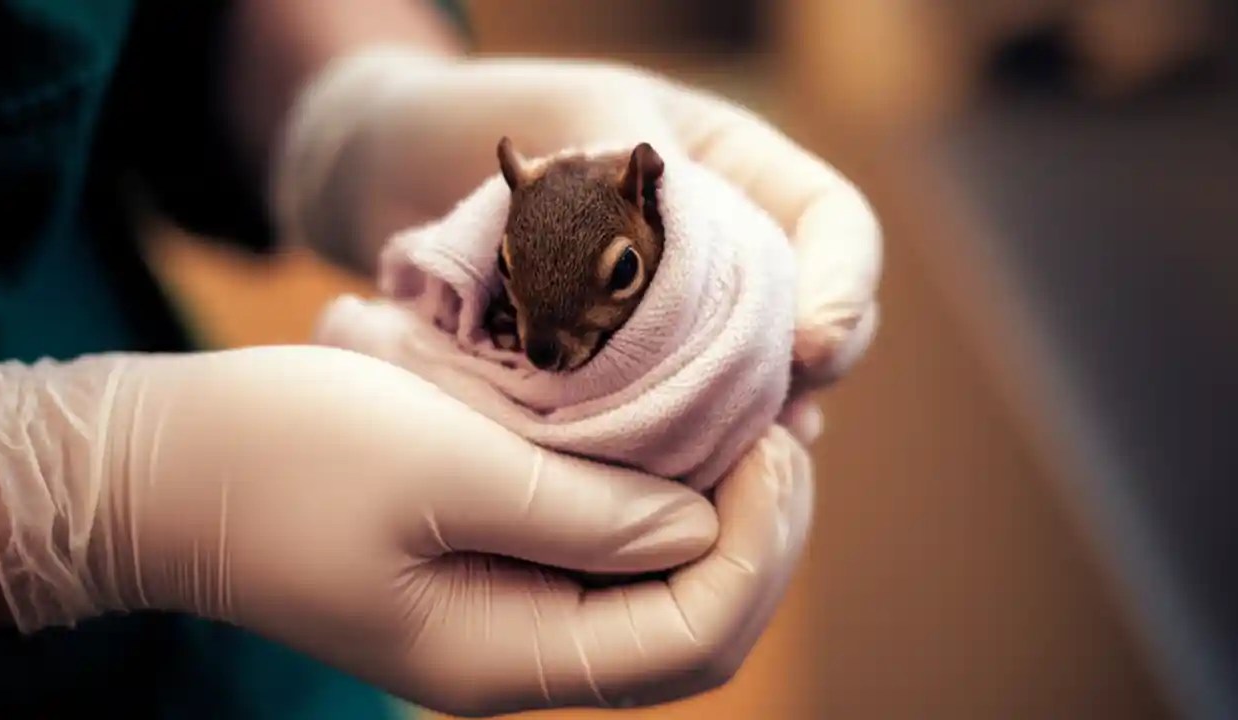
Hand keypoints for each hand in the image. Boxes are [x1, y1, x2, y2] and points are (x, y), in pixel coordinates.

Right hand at [0, 346, 810, 715]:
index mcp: (501, 654)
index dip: (761, 547)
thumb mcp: (434, 466)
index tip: (774, 439)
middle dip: (763, 537)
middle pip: (692, 627)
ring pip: (661, 593)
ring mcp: (505, 614)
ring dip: (724, 517)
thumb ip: (577, 510)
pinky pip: (610, 556)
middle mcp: (517, 654)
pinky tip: (680, 436)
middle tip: (785, 428)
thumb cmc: (280, 455)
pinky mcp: (491, 567)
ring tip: (754, 425)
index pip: (691, 640)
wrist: (164, 470)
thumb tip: (701, 523)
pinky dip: (664, 501)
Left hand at [270, 48, 882, 443]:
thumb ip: (633, 198)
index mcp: (734, 170)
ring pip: (748, 387)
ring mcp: (680, 322)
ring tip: (730, 467)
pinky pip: (672, 426)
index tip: (810, 343)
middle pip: (807, 322)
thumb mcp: (567, 131)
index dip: (844, 286)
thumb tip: (690, 308)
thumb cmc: (480, 126)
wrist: (394, 175)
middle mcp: (722, 252)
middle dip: (799, 376)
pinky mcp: (624, 381)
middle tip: (772, 423)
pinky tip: (669, 491)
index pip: (835, 225)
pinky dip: (674, 459)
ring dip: (741, 429)